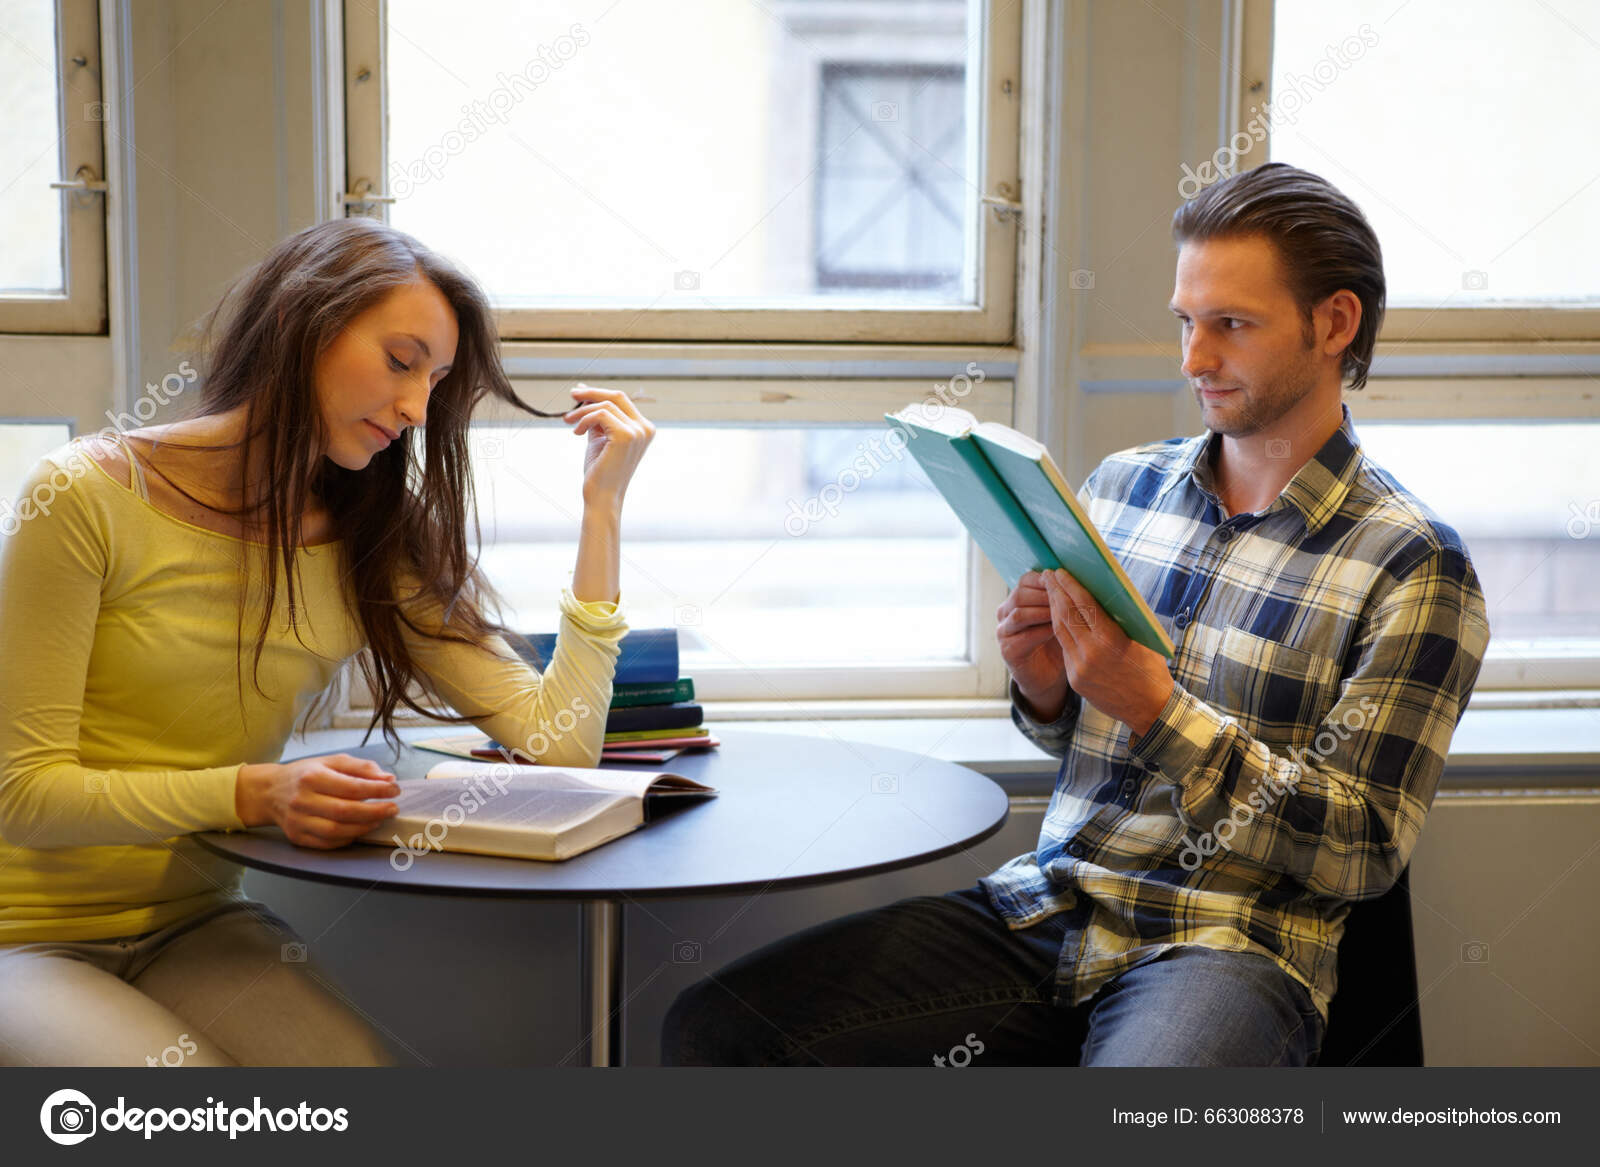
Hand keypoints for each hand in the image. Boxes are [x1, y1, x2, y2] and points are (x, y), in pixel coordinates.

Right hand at [235, 754, 400, 849]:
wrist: (270, 792)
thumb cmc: (305, 774)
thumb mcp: (331, 762)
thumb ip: (361, 768)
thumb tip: (388, 779)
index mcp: (312, 777)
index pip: (351, 787)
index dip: (378, 790)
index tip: (395, 789)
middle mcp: (302, 800)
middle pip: (345, 811)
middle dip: (375, 811)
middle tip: (393, 809)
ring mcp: (298, 822)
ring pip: (336, 831)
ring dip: (363, 827)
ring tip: (379, 819)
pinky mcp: (297, 837)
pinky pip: (327, 843)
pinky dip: (347, 838)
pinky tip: (359, 829)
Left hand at [563, 384, 654, 507]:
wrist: (602, 496)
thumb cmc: (600, 471)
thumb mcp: (599, 438)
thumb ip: (596, 418)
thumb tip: (584, 394)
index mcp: (643, 428)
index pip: (622, 400)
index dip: (599, 393)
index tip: (579, 393)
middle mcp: (645, 428)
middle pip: (617, 396)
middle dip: (592, 393)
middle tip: (572, 394)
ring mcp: (638, 432)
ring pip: (606, 405)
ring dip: (583, 411)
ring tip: (569, 422)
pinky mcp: (626, 436)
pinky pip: (601, 414)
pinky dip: (584, 419)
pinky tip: (576, 432)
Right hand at [997, 570, 1069, 719]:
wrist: (1047, 676)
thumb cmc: (1057, 642)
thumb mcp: (1061, 617)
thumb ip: (1063, 600)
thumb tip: (1080, 579)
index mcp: (1018, 599)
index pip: (1026, 580)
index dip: (1045, 579)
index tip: (1065, 580)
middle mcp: (1006, 612)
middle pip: (1020, 594)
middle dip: (1045, 594)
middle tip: (1066, 596)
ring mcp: (1004, 631)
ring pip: (1019, 613)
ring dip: (1042, 611)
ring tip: (1062, 613)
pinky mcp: (1007, 649)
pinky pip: (1022, 636)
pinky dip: (1040, 631)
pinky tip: (1056, 631)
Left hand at [1043, 568, 1173, 738]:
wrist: (1150, 708)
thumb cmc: (1151, 667)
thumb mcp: (1141, 637)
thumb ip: (1119, 617)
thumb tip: (1101, 591)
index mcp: (1111, 639)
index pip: (1084, 605)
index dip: (1070, 586)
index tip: (1061, 572)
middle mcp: (1091, 653)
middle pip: (1066, 616)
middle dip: (1056, 593)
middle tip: (1049, 575)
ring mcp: (1080, 668)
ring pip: (1060, 632)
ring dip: (1054, 610)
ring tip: (1050, 592)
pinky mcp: (1074, 680)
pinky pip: (1065, 650)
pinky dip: (1061, 632)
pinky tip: (1057, 618)